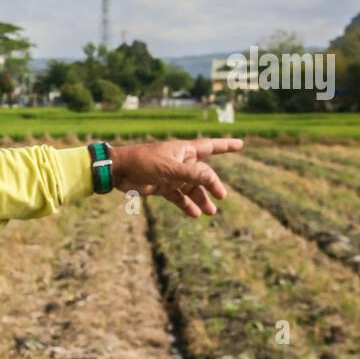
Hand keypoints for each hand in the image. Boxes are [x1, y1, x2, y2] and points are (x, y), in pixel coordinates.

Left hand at [109, 138, 243, 217]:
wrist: (118, 171)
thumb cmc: (143, 162)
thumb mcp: (170, 168)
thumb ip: (192, 173)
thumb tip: (213, 179)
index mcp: (183, 150)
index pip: (210, 146)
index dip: (226, 145)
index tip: (241, 144)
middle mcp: (180, 162)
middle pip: (203, 173)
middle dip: (212, 184)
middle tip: (221, 196)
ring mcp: (172, 175)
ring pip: (192, 188)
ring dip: (201, 199)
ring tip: (211, 212)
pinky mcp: (162, 187)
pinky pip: (179, 197)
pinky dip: (187, 205)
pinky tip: (195, 214)